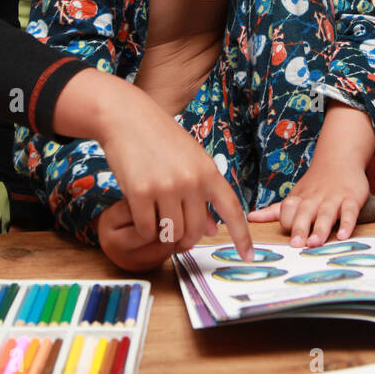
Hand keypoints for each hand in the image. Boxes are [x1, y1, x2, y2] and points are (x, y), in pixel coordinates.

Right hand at [57, 69, 253, 261]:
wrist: (126, 118)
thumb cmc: (159, 139)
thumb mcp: (189, 160)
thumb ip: (203, 193)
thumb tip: (212, 229)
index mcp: (208, 171)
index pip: (232, 209)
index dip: (242, 236)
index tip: (248, 256)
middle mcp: (190, 180)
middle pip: (196, 230)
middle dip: (186, 240)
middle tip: (176, 238)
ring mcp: (166, 187)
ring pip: (171, 233)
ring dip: (163, 234)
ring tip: (156, 219)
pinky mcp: (140, 192)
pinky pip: (147, 229)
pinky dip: (144, 229)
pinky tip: (140, 215)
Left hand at [248, 162, 368, 247]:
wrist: (339, 159)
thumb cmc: (314, 185)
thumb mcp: (294, 196)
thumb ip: (274, 211)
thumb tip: (250, 218)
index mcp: (299, 199)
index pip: (288, 211)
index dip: (288, 223)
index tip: (288, 240)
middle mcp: (314, 199)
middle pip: (305, 213)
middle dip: (300, 228)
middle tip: (296, 245)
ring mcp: (333, 199)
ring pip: (326, 214)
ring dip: (320, 228)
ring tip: (315, 242)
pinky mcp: (351, 199)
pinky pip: (350, 211)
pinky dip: (347, 223)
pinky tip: (343, 236)